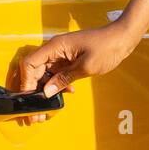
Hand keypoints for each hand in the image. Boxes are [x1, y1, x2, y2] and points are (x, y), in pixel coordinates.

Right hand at [15, 23, 136, 123]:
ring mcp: (61, 54)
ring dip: (46, 89)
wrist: (122, 38)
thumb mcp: (85, 66)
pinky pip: (56, 73)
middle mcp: (55, 49)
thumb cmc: (106, 47)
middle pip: (34, 70)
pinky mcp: (68, 59)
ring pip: (44, 73)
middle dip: (34, 91)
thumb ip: (64, 79)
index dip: (26, 82)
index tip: (29, 99)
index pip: (30, 63)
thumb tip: (47, 92)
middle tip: (37, 111)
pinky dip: (58, 84)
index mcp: (55, 46)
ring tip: (49, 107)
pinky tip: (67, 92)